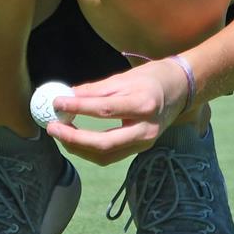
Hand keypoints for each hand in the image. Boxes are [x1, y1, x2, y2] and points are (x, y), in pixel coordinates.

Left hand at [45, 57, 191, 165]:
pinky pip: (112, 155)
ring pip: (106, 155)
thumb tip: (67, 95)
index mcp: (143, 104)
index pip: (104, 110)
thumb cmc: (151, 78)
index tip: (56, 103)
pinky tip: (76, 140)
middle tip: (52, 128)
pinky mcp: (141, 148)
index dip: (78, 108)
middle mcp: (146, 128)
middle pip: (105, 143)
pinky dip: (90, 151)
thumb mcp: (124, 77)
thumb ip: (96, 89)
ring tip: (60, 134)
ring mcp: (145, 142)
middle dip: (74, 139)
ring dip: (79, 148)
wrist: (181, 90)